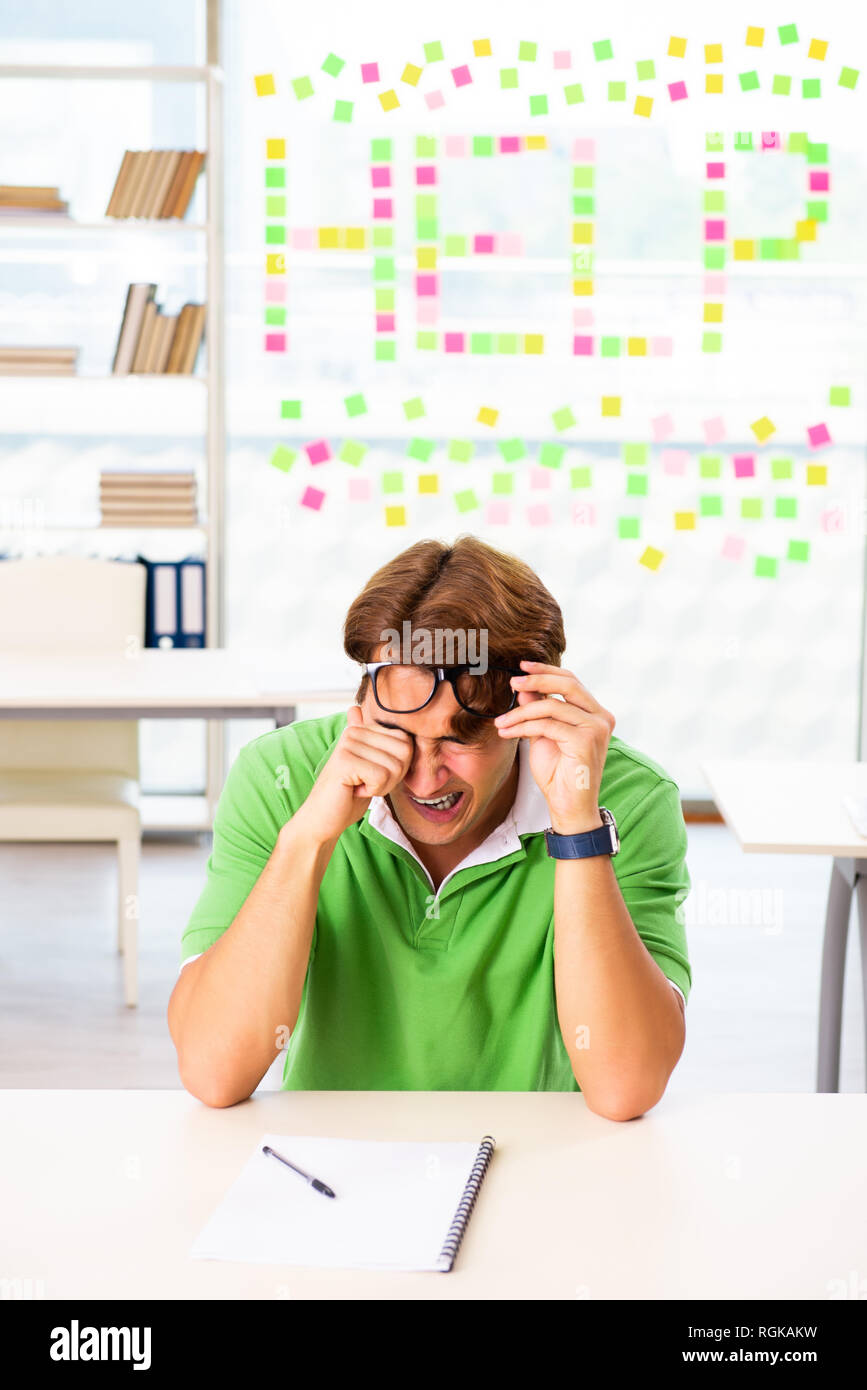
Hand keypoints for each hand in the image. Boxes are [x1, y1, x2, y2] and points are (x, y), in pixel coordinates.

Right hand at [292, 704, 413, 844]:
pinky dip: (373, 790)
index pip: (406, 741)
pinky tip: (355, 790)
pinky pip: (382, 776)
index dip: (399, 766)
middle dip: (393, 776)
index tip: (375, 775)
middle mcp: (354, 731)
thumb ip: (376, 745)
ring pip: (394, 766)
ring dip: (382, 785)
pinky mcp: (345, 761)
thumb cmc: (348, 796)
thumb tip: (359, 711)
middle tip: (368, 783)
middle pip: (404, 752)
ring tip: (359, 786)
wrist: (323, 819)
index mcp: (361, 730)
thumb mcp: (369, 768)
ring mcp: (349, 745)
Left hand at [493, 661, 615, 832]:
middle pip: (567, 684)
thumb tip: (526, 687)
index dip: (546, 671)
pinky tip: (507, 732)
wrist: (568, 807)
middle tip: (513, 682)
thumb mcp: (543, 735)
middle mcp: (601, 717)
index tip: (522, 667)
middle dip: (537, 679)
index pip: (571, 682)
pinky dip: (522, 726)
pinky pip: (546, 725)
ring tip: (501, 721)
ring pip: (551, 705)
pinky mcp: (585, 740)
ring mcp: (596, 728)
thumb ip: (538, 710)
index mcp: (595, 713)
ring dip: (520, 712)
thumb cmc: (558, 774)